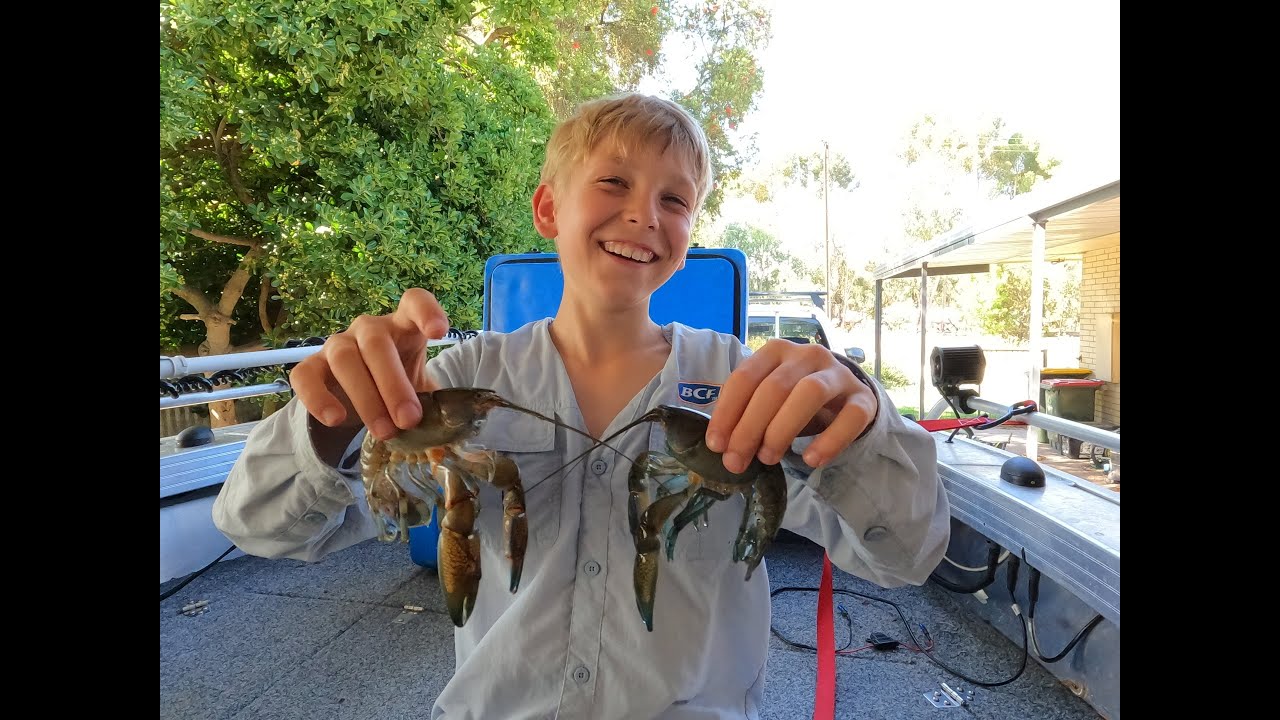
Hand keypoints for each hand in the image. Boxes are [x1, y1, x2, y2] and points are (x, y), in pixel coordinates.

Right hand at [289, 288, 450, 440]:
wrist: (363, 403)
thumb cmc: (399, 390)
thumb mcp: (423, 396)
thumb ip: (438, 411)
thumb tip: (446, 445)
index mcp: (404, 327)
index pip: (414, 302)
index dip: (426, 311)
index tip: (438, 333)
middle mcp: (369, 329)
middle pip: (377, 343)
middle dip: (394, 384)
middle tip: (409, 420)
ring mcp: (337, 345)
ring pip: (344, 358)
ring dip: (366, 398)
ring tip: (384, 432)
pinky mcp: (311, 367)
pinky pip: (305, 376)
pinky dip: (319, 398)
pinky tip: (336, 419)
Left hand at [705, 339, 877, 472]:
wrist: (846, 395)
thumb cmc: (795, 397)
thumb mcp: (768, 398)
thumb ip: (746, 413)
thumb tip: (722, 445)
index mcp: (777, 351)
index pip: (745, 377)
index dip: (728, 412)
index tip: (716, 445)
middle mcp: (807, 355)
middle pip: (774, 387)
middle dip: (750, 428)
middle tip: (736, 461)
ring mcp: (838, 374)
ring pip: (810, 393)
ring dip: (782, 430)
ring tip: (768, 459)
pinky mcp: (863, 398)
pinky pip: (850, 418)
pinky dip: (829, 441)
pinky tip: (811, 460)